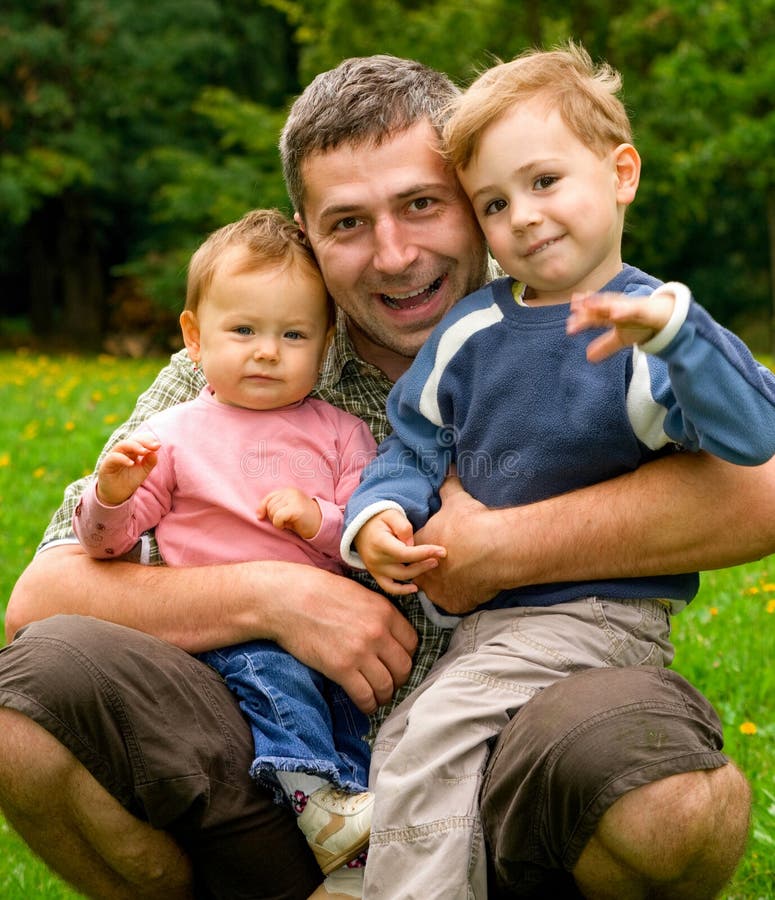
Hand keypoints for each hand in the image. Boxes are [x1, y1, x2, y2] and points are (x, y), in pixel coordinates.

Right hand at [96, 433, 159, 505]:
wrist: (116, 495)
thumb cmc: (129, 480)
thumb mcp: (143, 472)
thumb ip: (149, 463)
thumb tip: (155, 453)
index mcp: (132, 451)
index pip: (139, 440)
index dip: (148, 440)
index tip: (158, 445)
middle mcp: (122, 451)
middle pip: (132, 440)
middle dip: (143, 441)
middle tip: (154, 446)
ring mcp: (113, 456)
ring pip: (121, 445)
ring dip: (134, 446)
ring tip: (144, 452)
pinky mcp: (106, 465)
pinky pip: (113, 457)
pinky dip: (122, 459)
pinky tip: (131, 463)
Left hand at [257, 488, 321, 538]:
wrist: (320, 524)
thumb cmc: (302, 519)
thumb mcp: (287, 509)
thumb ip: (275, 506)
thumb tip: (258, 514)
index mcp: (288, 490)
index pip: (268, 497)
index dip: (262, 508)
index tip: (260, 516)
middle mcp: (291, 492)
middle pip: (269, 505)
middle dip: (273, 516)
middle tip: (285, 521)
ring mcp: (294, 499)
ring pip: (272, 511)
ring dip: (277, 521)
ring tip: (288, 522)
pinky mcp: (296, 509)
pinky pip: (277, 518)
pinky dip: (279, 524)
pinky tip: (287, 526)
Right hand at [268, 565, 418, 713]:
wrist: (288, 599)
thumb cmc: (320, 592)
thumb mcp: (359, 594)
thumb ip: (378, 613)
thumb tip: (389, 633)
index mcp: (384, 611)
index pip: (412, 642)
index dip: (406, 655)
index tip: (397, 661)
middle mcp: (377, 632)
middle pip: (404, 667)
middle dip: (400, 679)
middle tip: (390, 682)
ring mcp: (360, 651)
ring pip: (387, 685)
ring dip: (384, 695)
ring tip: (378, 697)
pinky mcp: (341, 668)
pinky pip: (365, 696)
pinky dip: (368, 705)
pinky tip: (365, 705)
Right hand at [354, 509, 445, 595]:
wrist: (361, 526)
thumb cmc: (379, 518)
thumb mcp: (392, 514)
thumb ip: (403, 527)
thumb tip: (411, 545)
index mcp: (380, 543)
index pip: (406, 553)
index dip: (425, 553)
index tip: (441, 551)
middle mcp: (376, 559)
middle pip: (405, 568)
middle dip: (424, 563)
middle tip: (439, 557)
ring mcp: (375, 569)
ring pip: (400, 578)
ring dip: (418, 573)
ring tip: (432, 564)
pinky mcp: (376, 574)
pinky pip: (389, 587)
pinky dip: (401, 590)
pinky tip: (415, 588)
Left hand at [414, 471, 498, 612]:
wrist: (495, 550)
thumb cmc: (472, 523)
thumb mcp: (457, 499)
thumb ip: (448, 486)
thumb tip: (449, 469)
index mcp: (418, 547)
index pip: (413, 548)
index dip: (428, 544)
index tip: (444, 541)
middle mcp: (422, 573)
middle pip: (422, 572)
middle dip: (435, 566)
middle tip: (455, 558)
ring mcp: (437, 592)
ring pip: (437, 589)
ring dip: (447, 583)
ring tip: (465, 572)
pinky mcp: (454, 605)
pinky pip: (455, 602)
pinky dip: (462, 596)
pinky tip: (473, 584)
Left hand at [566, 289, 675, 361]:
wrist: (666, 317)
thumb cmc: (641, 324)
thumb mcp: (621, 338)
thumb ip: (605, 346)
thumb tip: (588, 358)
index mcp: (611, 314)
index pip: (594, 316)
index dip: (582, 319)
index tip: (570, 325)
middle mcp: (618, 307)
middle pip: (600, 308)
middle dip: (587, 309)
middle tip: (574, 313)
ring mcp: (630, 306)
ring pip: (615, 304)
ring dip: (602, 304)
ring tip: (589, 305)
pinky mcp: (645, 309)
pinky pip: (634, 309)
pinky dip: (624, 310)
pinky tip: (614, 314)